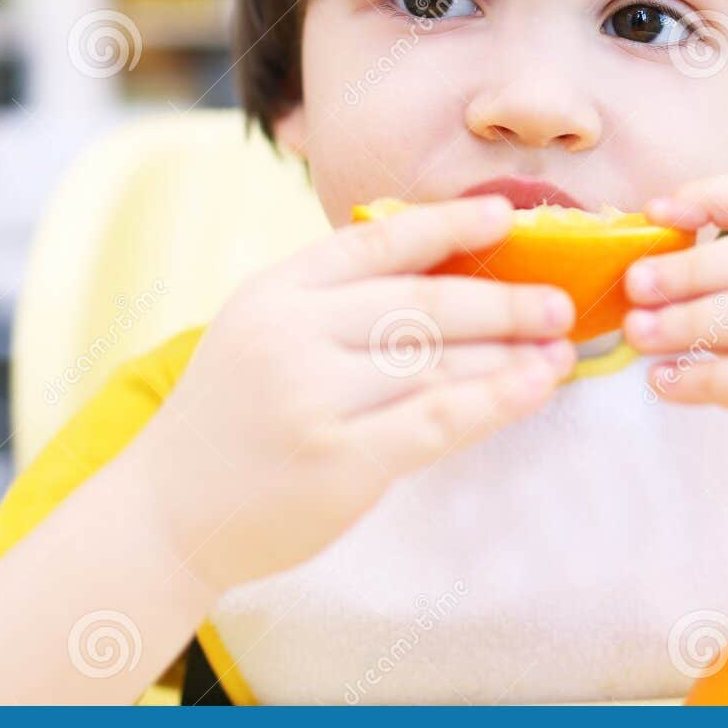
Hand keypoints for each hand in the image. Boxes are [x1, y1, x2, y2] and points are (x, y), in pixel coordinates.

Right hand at [131, 195, 575, 595]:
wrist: (166, 511)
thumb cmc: (234, 416)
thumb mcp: (264, 331)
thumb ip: (336, 300)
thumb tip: (450, 269)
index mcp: (276, 289)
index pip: (378, 240)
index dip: (449, 223)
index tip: (507, 215)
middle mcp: (290, 334)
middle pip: (421, 303)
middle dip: (503, 300)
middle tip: (560, 303)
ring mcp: (311, 398)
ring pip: (436, 362)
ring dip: (510, 353)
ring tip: (561, 350)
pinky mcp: (336, 462)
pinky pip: (434, 422)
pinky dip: (494, 401)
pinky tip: (534, 388)